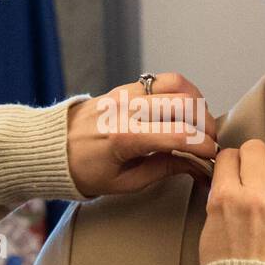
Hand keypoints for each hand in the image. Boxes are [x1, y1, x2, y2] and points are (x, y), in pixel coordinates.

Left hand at [66, 72, 218, 196]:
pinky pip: (164, 80)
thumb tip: (195, 165)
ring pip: (177, 85)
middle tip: (210, 143)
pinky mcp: (127, 86)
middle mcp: (127, 109)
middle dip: (206, 124)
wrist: (52, 148)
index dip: (202, 145)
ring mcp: (127, 93)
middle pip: (184, 105)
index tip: (212, 156)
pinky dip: (183, 92)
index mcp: (123, 138)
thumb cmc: (85, 171)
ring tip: (200, 125)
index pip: (177, 135)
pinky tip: (186, 111)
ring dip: (198, 103)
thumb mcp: (123, 183)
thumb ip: (162, 170)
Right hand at [199, 139, 264, 264]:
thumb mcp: (209, 230)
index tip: (234, 171)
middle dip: (253, 157)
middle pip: (255, 148)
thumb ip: (219, 200)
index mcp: (225, 198)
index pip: (228, 155)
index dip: (230, 161)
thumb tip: (229, 180)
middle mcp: (254, 197)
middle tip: (255, 172)